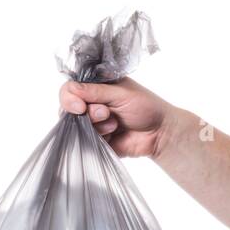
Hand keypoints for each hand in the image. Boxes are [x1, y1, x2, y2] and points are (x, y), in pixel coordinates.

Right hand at [58, 76, 176, 159]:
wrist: (161, 132)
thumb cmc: (146, 107)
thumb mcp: (120, 93)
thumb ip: (94, 91)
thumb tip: (69, 91)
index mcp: (95, 87)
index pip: (69, 90)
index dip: (69, 98)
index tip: (80, 107)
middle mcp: (90, 104)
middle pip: (69, 109)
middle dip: (87, 113)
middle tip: (106, 113)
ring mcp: (93, 123)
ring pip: (77, 127)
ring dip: (97, 126)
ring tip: (116, 124)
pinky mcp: (98, 140)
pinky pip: (88, 142)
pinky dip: (100, 139)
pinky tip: (115, 135)